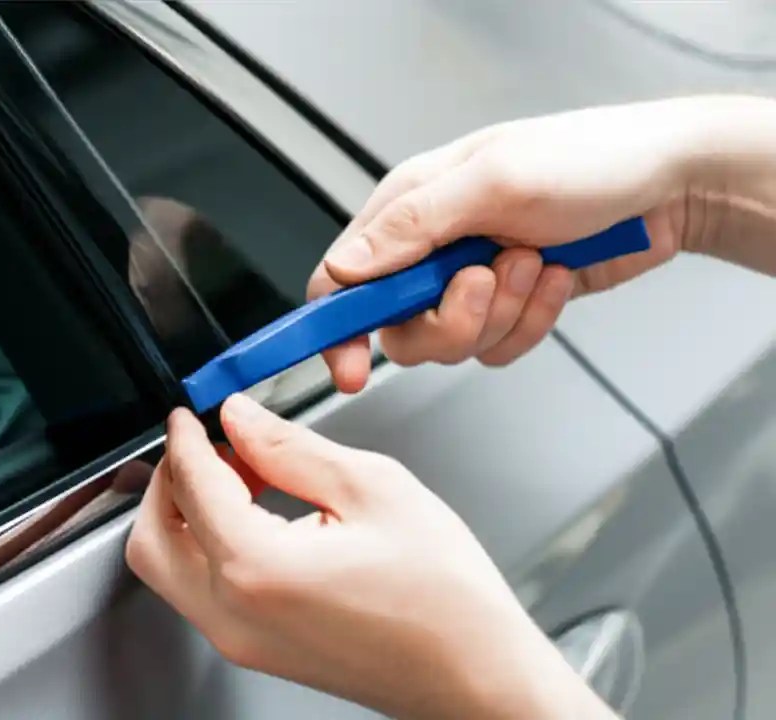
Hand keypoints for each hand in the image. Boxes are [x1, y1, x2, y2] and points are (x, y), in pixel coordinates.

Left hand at [126, 395, 615, 719]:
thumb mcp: (372, 489)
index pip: (189, 485)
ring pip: (167, 567)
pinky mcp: (254, 650)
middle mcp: (234, 613)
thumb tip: (240, 418)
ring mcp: (239, 641)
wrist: (476, 676)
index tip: (192, 413)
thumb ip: (288, 447)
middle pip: (150, 536)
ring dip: (187, 513)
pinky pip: (200, 590)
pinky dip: (208, 544)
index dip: (185, 437)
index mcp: (257, 568)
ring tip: (242, 475)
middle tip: (209, 444)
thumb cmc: (445, 599)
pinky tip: (256, 514)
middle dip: (169, 480)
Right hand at [307, 97, 745, 392]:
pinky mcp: (511, 305)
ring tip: (537, 261)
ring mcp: (471, 279)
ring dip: (504, 312)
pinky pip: (500, 346)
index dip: (337, 329)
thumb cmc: (589, 160)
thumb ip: (411, 227)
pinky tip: (557, 276)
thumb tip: (344, 267)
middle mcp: (430, 248)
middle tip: (487, 281)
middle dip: (450, 320)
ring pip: (452, 343)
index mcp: (408, 209)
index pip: (341, 280)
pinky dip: (534, 320)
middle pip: (399, 328)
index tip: (352, 367)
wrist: (670, 184)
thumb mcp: (492, 182)